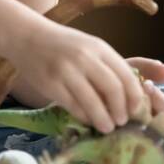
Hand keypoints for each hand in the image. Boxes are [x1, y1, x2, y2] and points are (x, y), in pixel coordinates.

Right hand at [13, 20, 163, 134]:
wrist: (28, 36)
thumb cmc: (63, 45)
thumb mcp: (89, 47)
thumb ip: (108, 66)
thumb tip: (132, 94)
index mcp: (99, 47)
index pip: (126, 75)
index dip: (134, 97)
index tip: (135, 110)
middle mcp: (85, 57)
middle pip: (113, 89)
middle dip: (121, 110)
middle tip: (122, 121)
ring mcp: (66, 71)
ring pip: (93, 103)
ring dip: (104, 120)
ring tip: (107, 127)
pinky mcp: (51, 85)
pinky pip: (73, 107)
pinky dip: (84, 117)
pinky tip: (88, 120)